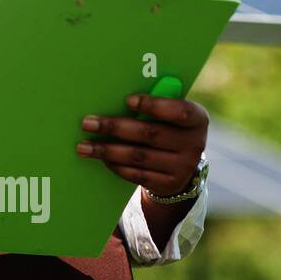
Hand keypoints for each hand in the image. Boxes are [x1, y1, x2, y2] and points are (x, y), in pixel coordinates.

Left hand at [75, 93, 208, 196]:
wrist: (181, 165)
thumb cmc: (167, 128)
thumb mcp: (170, 115)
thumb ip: (154, 106)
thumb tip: (112, 96)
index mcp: (197, 119)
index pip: (179, 111)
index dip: (154, 106)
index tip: (127, 100)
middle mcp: (194, 143)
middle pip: (150, 134)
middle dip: (114, 128)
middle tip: (87, 123)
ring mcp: (182, 167)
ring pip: (139, 156)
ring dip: (107, 150)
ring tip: (83, 146)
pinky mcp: (168, 184)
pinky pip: (137, 174)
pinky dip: (116, 165)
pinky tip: (101, 158)